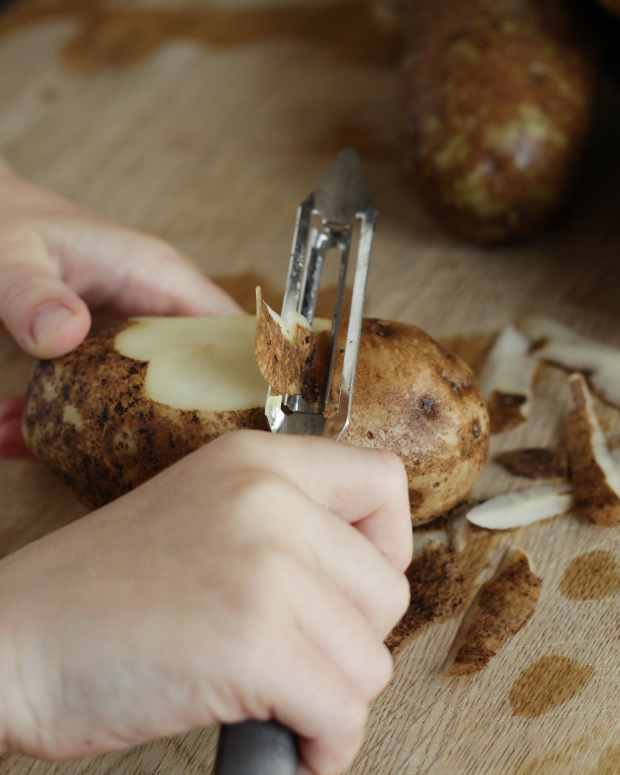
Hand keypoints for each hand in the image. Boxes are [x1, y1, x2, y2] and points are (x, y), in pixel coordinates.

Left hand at [0, 161, 239, 455]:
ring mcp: (128, 334)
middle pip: (204, 373)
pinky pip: (106, 394)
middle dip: (193, 423)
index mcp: (157, 277)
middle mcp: (153, 308)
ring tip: (90, 468)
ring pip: (158, 391)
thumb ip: (34, 295)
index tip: (251, 432)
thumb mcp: (13, 256)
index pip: (230, 330)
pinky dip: (71, 422)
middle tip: (172, 469)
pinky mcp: (100, 353)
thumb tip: (64, 336)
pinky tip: (20, 438)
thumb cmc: (5, 221)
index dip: (251, 379)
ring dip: (124, 430)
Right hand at [0, 431, 411, 774]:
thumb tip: (370, 574)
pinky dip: (322, 745)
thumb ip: (287, 524)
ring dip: (331, 698)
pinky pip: (341, 713)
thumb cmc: (107, 592)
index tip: (350, 588)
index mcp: (259, 460)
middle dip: (350, 642)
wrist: (15, 638)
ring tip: (273, 696)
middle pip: (387, 590)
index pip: (385, 482)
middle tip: (293, 656)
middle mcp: (268, 498)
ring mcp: (262, 567)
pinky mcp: (251, 644)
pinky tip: (285, 741)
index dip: (386, 546)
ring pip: (371, 660)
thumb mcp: (207, 513)